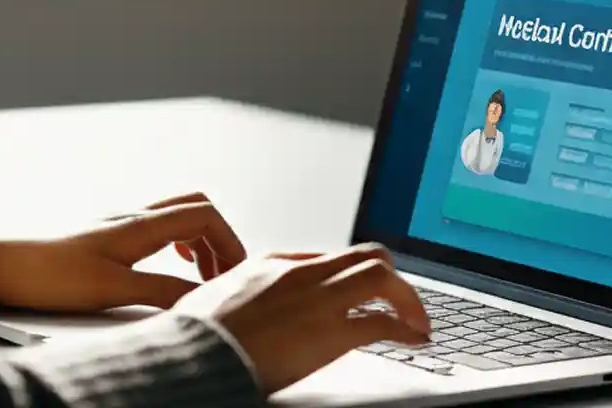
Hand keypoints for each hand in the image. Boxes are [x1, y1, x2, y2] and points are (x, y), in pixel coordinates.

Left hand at [0, 192, 246, 311]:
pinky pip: (156, 229)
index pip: (205, 215)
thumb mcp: (111, 290)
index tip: (235, 274)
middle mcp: (132, 218)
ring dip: (198, 241)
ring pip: (176, 217)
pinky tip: (165, 267)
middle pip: (196, 208)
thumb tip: (202, 298)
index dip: (229, 242)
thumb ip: (161, 291)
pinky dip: (175, 244)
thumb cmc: (48, 275)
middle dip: (219, 238)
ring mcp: (119, 225)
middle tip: (222, 274)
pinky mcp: (106, 238)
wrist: (1, 266)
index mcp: (140, 225)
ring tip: (199, 276)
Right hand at [173, 243, 430, 394]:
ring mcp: (318, 299)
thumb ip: (238, 295)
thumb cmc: (197, 336)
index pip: (326, 259)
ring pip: (381, 275)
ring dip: (407, 298)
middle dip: (390, 277)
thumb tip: (238, 305)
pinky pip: (382, 322)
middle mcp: (301, 273)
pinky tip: (412, 338)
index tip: (359, 295)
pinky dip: (405, 328)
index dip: (349, 279)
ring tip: (415, 320)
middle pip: (364, 256)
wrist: (195, 356)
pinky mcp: (330, 333)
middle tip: (401, 300)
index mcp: (272, 263)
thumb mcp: (213, 299)